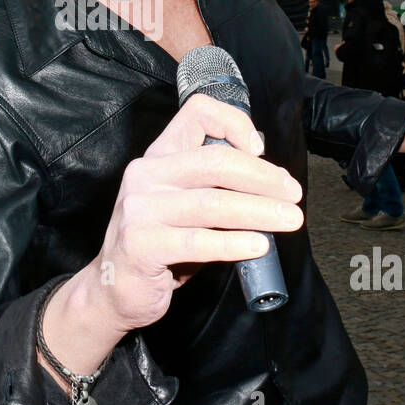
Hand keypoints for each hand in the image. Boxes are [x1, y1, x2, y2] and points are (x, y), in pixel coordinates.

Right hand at [41, 94, 303, 377]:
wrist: (112, 290)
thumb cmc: (159, 245)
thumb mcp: (182, 204)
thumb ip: (214, 186)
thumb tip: (271, 183)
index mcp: (158, 156)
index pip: (196, 114)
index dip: (233, 123)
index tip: (259, 150)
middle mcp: (145, 175)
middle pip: (215, 161)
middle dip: (263, 177)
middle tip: (293, 195)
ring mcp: (140, 209)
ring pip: (213, 203)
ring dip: (260, 211)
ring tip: (290, 220)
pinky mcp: (140, 245)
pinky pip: (198, 241)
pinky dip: (234, 243)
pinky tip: (259, 246)